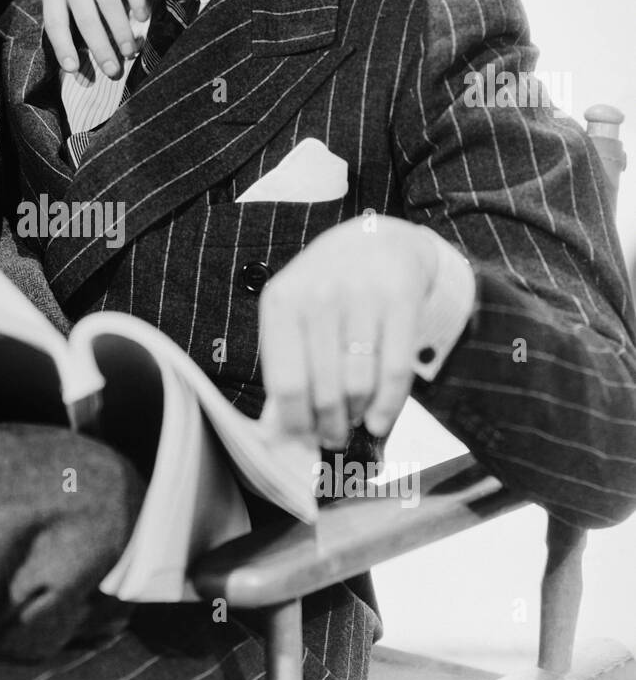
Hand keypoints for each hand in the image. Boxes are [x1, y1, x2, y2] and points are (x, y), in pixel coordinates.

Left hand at [39, 0, 148, 76]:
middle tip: (113, 71)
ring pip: (110, 5)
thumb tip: (72, 50)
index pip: (55, 22)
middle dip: (101, 49)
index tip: (74, 68)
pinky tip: (143, 16)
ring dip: (122, 32)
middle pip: (87, 20)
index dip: (63, 46)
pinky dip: (137, 2)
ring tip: (131, 51)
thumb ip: (61, 7)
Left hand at [258, 217, 437, 445]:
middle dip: (329, 426)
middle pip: (324, 390)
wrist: (376, 240)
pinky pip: (395, 369)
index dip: (295, 422)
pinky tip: (381, 421)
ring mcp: (361, 296)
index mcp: (282, 302)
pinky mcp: (400, 299)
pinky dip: (389, 406)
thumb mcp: (293, 314)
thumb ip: (285, 363)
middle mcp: (319, 296)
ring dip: (357, 416)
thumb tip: (279, 431)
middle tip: (333, 439)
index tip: (303, 439)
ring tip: (355, 422)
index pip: (286, 383)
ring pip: (359, 384)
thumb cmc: (326, 290)